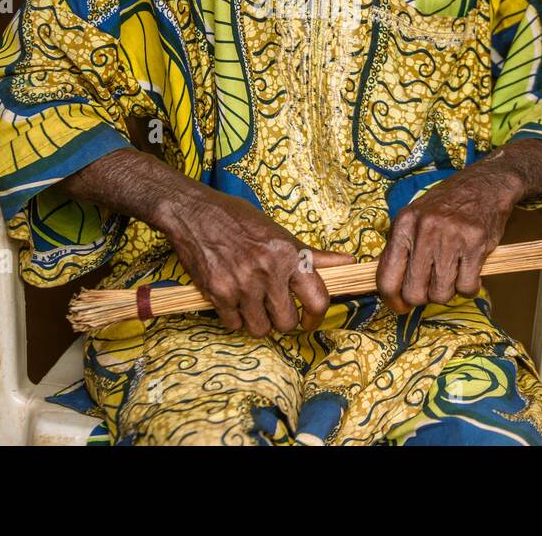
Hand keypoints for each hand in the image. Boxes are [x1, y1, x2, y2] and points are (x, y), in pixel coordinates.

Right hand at [160, 192, 354, 336]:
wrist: (193, 212)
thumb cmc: (237, 218)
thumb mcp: (279, 232)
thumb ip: (311, 254)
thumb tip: (348, 262)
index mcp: (289, 254)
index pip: (317, 299)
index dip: (315, 317)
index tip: (310, 320)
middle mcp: (268, 270)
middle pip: (287, 322)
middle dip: (282, 320)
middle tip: (274, 308)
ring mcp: (242, 284)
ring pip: (260, 328)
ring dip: (257, 321)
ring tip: (252, 303)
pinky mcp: (217, 292)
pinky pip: (233, 324)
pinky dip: (233, 317)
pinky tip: (232, 299)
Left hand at [375, 153, 524, 313]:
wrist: (484, 185)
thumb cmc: (446, 206)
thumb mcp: (414, 219)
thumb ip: (400, 249)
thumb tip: (389, 288)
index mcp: (403, 224)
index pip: (387, 278)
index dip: (392, 300)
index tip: (400, 306)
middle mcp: (424, 230)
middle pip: (414, 292)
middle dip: (423, 298)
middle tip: (430, 289)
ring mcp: (451, 237)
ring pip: (441, 294)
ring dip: (447, 292)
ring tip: (451, 274)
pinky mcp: (476, 244)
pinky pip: (467, 287)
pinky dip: (469, 287)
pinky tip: (469, 271)